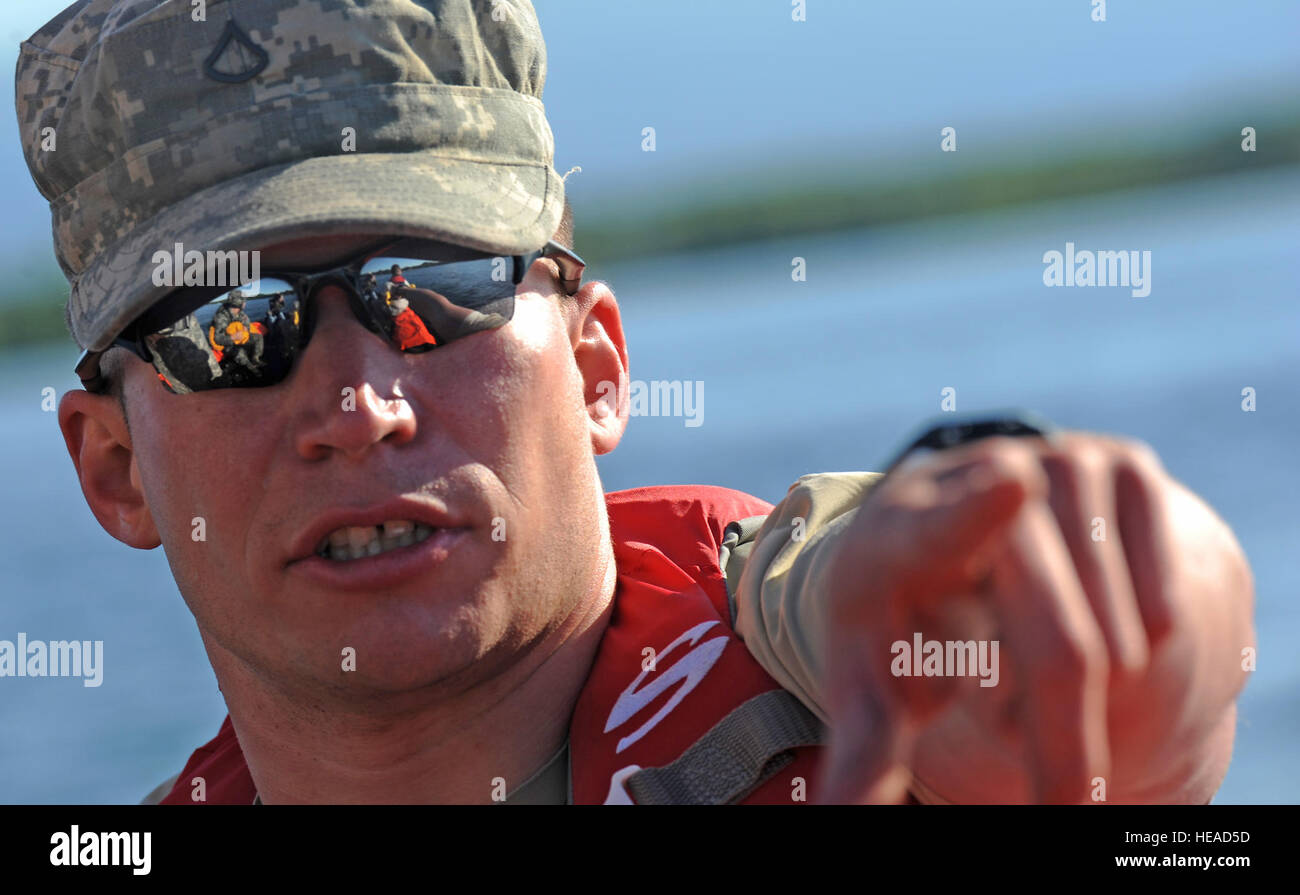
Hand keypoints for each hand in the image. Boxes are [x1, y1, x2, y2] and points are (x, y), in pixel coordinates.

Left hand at [814, 432, 1214, 803]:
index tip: (1011, 489)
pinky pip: (1165, 609)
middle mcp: (982, 475)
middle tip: (1063, 812)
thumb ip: (863, 750)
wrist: (939, 522)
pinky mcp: (1126, 465)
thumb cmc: (899, 625)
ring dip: (1090, 697)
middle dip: (1064, 749)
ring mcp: (1061, 461)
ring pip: (1120, 639)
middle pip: (1057, 644)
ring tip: (1031, 680)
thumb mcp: (873, 682)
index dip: (971, 514)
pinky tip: (1085, 628)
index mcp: (897, 534)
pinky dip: (1135, 651)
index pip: (933, 531)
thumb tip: (843, 814)